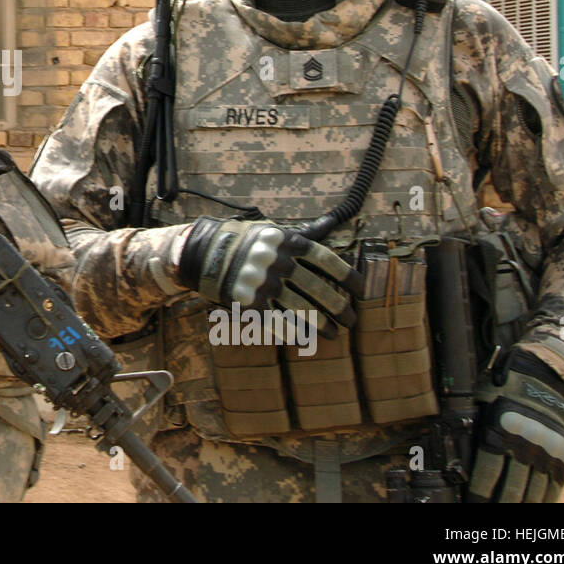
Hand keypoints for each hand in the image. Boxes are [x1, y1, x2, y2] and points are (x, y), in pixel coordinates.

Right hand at [177, 217, 363, 337]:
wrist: (203, 253)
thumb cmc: (242, 240)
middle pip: (318, 289)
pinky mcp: (250, 303)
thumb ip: (300, 234)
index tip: (361, 291)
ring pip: (302, 310)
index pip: (326, 260)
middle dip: (339, 308)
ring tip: (334, 334)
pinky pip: (279, 322)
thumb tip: (330, 224)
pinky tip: (307, 339)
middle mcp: (277, 262)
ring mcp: (263, 284)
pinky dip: (296, 333)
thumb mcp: (271, 230)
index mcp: (286, 241)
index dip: (347, 277)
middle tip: (351, 320)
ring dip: (322, 325)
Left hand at [468, 348, 563, 502]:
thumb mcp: (480, 402)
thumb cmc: (501, 390)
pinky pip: (553, 487)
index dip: (479, 492)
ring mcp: (550, 450)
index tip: (471, 504)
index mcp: (503, 426)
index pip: (488, 470)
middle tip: (486, 511)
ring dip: (518, 506)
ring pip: (533, 491)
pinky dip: (541, 501)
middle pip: (511, 486)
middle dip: (497, 503)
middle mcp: (529, 440)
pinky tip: (530, 507)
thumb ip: (471, 428)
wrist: (543, 378)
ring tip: (506, 513)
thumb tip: (451, 459)